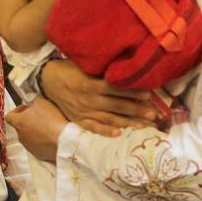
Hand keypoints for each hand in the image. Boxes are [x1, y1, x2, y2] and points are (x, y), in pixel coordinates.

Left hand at [6, 96, 68, 160]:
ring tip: (47, 127)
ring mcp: (28, 146)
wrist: (62, 141)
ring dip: (35, 131)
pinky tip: (51, 137)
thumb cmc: (51, 120)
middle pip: (20, 126)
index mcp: (18, 122)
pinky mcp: (38, 154)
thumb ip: (33, 99)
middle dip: (28, 121)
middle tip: (40, 116)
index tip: (25, 108)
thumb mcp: (41, 102)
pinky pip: (37, 146)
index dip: (17, 110)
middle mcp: (20, 136)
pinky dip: (42, 141)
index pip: (9, 116)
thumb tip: (31, 99)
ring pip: (28, 137)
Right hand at [39, 59, 157, 135]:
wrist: (47, 80)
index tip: (149, 95)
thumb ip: (102, 70)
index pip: (116, 89)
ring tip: (143, 126)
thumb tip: (124, 69)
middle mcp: (89, 100)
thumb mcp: (85, 65)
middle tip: (154, 114)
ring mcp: (84, 112)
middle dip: (136, 110)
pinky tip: (118, 135)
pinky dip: (105, 132)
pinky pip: (93, 128)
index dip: (133, 92)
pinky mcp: (79, 120)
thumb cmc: (70, 69)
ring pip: (109, 119)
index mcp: (91, 84)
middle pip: (117, 106)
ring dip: (127, 123)